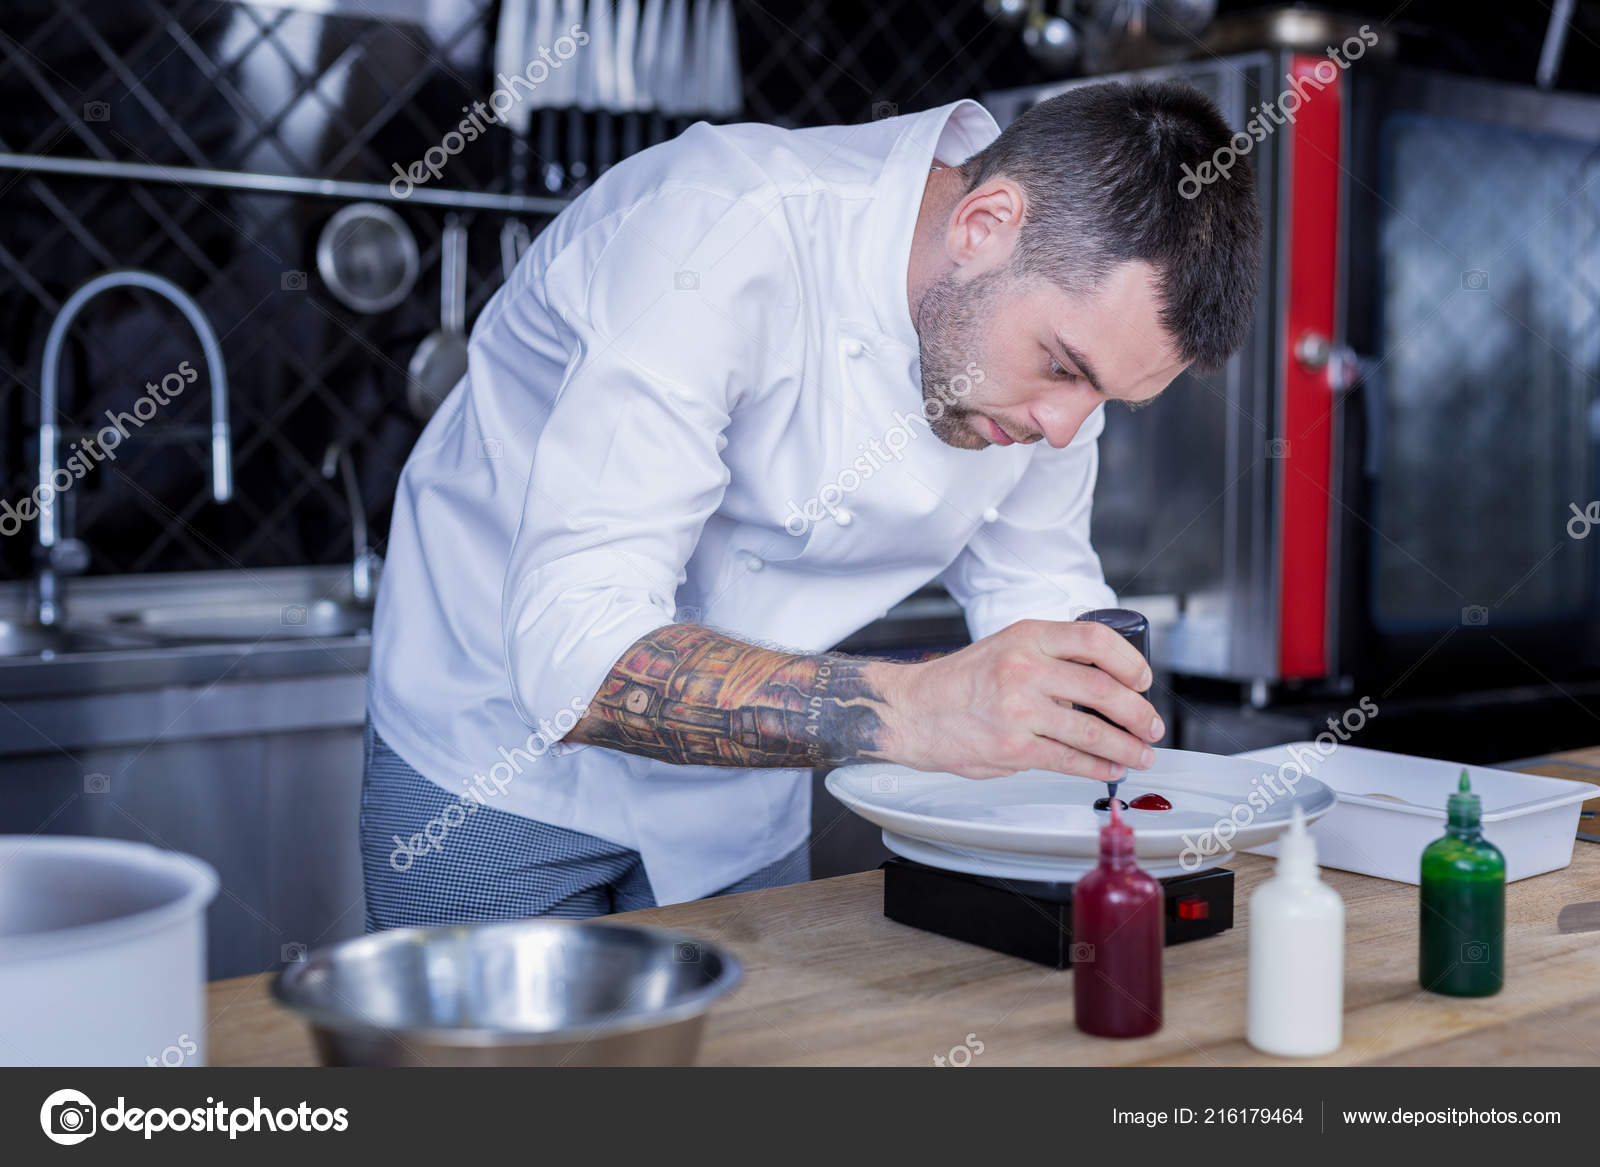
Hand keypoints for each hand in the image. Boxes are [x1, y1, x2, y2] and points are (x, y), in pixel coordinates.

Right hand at [874, 618, 1164, 780]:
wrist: (912, 711)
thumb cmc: (960, 682)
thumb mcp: (1005, 647)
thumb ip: (1050, 659)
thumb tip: (1105, 686)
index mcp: (1027, 637)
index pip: (1095, 641)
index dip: (1130, 661)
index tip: (1143, 679)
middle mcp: (1024, 669)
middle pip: (1103, 690)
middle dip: (1138, 713)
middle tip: (1151, 725)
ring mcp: (1019, 711)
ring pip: (1092, 732)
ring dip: (1127, 747)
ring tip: (1141, 754)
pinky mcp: (1013, 749)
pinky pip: (1069, 760)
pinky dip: (1098, 767)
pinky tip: (1111, 768)